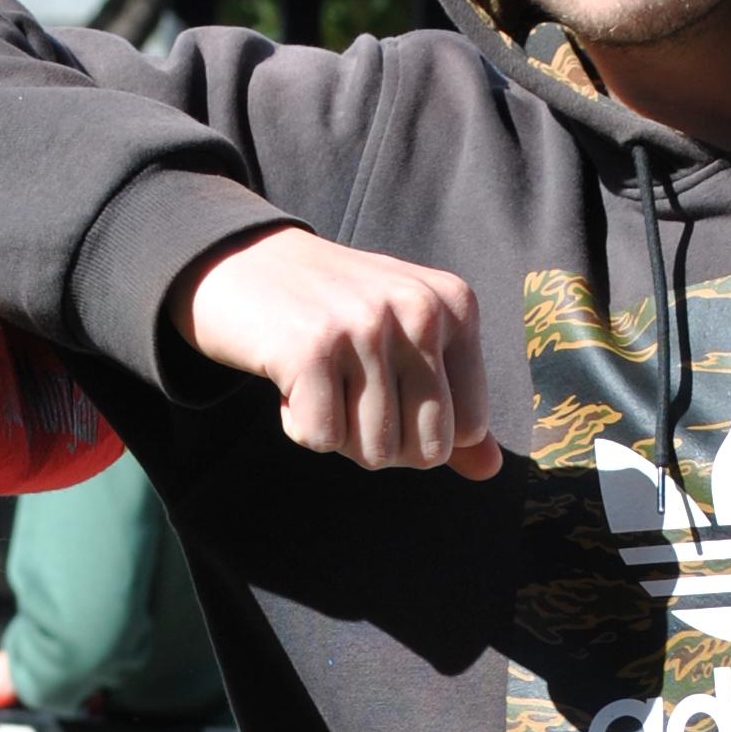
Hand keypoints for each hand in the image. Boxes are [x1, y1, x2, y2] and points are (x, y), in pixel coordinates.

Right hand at [168, 226, 500, 479]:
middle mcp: (419, 310)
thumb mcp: (403, 344)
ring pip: (374, 451)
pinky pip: (321, 439)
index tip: (383, 390)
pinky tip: (289, 379)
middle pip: (425, 450)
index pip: (467, 428)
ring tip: (317, 380)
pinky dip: (298, 425)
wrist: (240, 260)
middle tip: (348, 396)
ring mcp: (366, 327)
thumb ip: (451, 406)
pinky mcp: (310, 349)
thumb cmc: (331, 312)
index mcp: (455, 306)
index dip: (418, 432)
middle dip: (381, 444)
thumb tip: (489, 470)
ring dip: (336, 433)